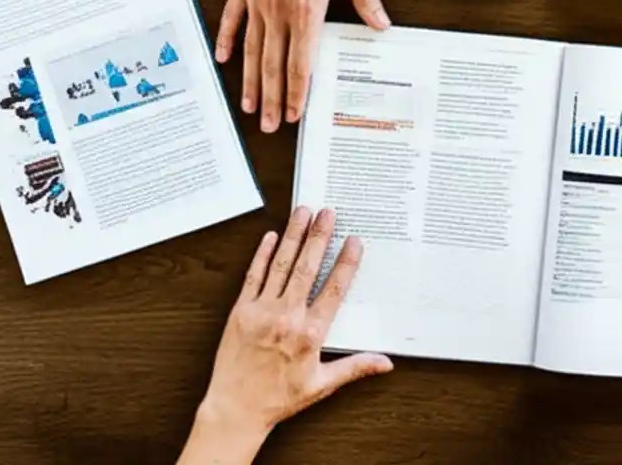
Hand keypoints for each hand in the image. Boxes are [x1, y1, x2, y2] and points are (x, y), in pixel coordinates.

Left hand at [180, 208, 392, 462]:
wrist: (236, 409)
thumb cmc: (278, 399)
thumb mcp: (322, 384)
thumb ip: (355, 367)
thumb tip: (385, 362)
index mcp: (310, 334)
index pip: (333, 289)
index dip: (346, 263)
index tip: (354, 241)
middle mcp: (286, 317)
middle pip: (306, 268)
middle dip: (319, 237)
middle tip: (328, 212)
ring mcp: (261, 312)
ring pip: (280, 265)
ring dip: (292, 236)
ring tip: (302, 212)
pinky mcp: (240, 312)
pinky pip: (253, 276)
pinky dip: (261, 255)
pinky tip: (270, 237)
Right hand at [215, 0, 389, 132]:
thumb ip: (365, 0)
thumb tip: (382, 24)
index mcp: (308, 11)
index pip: (301, 63)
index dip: (297, 92)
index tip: (294, 113)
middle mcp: (279, 11)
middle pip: (273, 66)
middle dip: (271, 99)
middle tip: (269, 125)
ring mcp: (257, 0)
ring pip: (251, 51)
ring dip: (250, 81)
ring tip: (247, 106)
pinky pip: (231, 19)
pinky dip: (226, 40)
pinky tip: (224, 60)